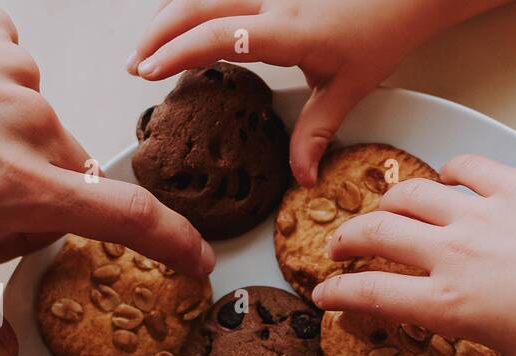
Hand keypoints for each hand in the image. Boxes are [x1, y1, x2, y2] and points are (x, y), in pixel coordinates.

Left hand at [0, 0, 213, 355]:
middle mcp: (27, 124)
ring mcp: (15, 71)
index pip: (127, 217)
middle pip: (75, 185)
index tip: (198, 260)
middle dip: (42, 214)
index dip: (174, 244)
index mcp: (9, 185)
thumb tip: (1, 345)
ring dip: (12, 156)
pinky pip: (17, 81)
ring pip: (43, 133)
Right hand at [128, 0, 494, 185]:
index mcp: (286, 30)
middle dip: (159, 34)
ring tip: (151, 50)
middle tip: (136, 67)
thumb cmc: (379, 33)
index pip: (217, 36)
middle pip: (197, 6)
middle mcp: (271, 1)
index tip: (148, 72)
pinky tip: (184, 27)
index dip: (177, 52)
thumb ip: (316, 133)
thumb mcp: (347, 89)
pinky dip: (196, 10)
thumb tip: (301, 178)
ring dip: (172, 18)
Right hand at [311, 155, 515, 355]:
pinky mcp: (510, 186)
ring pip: (411, 194)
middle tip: (338, 246)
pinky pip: (466, 169)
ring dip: (387, 201)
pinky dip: (449, 171)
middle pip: (376, 233)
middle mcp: (450, 253)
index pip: (371, 293)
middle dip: (347, 238)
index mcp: (445, 303)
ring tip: (382, 209)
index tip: (322, 294)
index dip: (338, 293)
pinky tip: (448, 177)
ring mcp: (478, 214)